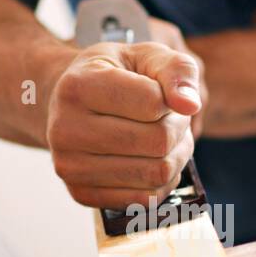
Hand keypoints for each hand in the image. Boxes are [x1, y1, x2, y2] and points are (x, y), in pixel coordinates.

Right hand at [46, 26, 203, 208]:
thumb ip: (176, 70)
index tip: (162, 94)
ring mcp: (69, 166)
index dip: (171, 99)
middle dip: (178, 130)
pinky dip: (161, 183)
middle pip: (158, 142)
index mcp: (78, 86)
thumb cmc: (115, 75)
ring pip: (155, 175)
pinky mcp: (80, 193)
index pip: (153, 103)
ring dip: (175, 157)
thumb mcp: (146, 55)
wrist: (72, 104)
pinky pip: (144, 200)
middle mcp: (65, 129)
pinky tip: (151, 162)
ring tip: (164, 139)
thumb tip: (190, 105)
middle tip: (172, 119)